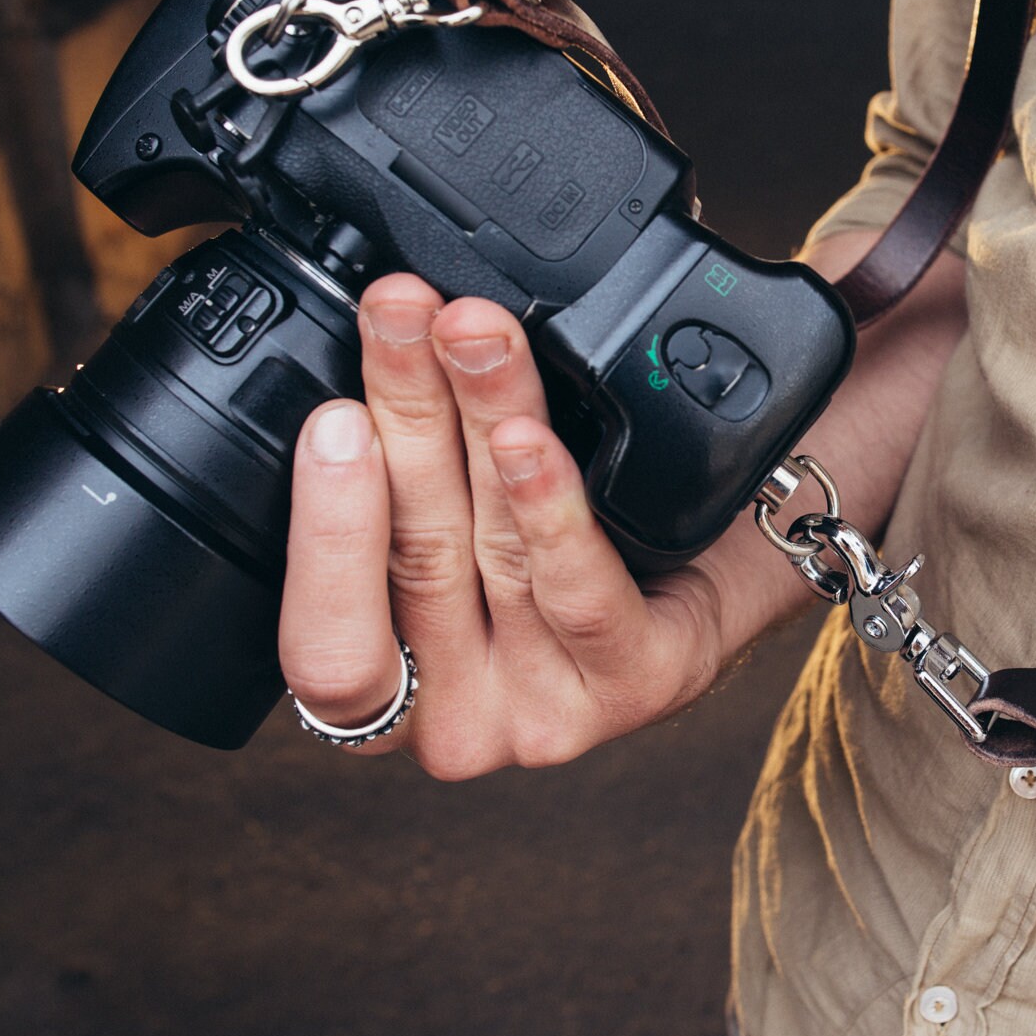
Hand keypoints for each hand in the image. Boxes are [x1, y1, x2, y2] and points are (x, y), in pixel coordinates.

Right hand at [278, 273, 726, 777]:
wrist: (714, 587)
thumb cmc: (573, 561)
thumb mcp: (461, 534)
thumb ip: (408, 481)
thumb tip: (369, 349)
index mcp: (389, 693)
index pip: (322, 640)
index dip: (322, 529)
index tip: (332, 414)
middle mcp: (457, 720)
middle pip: (416, 555)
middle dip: (404, 409)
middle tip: (401, 315)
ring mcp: (546, 715)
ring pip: (496, 548)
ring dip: (479, 418)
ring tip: (469, 335)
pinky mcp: (634, 686)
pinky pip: (580, 590)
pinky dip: (549, 505)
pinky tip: (530, 442)